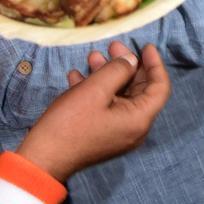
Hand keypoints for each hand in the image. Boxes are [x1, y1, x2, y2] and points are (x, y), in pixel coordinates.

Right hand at [20, 44, 171, 178]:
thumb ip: (118, 70)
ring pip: (120, 96)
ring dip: (107, 74)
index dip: (155, 64)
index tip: (146, 46)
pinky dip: (96, 90)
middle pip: (139, 90)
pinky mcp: (102, 134)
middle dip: (126, 65)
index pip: (160, 88)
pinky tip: (77, 76)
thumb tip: (131, 60)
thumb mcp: (95, 90)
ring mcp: (117, 133)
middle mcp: (133, 128)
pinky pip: (106, 107)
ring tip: (92, 56)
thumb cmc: (70, 123)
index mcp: (139, 119)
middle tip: (112, 45)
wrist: (43, 158)